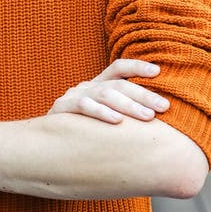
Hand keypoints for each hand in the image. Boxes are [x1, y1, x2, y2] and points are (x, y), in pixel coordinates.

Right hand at [48, 59, 169, 123]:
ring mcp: (74, 96)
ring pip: (105, 94)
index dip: (137, 66)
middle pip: (119, 84)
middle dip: (144, 94)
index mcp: (99, 85)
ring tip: (148, 116)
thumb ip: (122, 113)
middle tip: (165, 106)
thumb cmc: (82, 132)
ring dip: (129, 105)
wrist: (45, 145)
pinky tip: (117, 121)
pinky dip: (102, 113)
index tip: (158, 72)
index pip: (118, 68)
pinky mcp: (62, 109)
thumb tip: (157, 119)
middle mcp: (88, 86)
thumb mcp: (102, 117)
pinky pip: (84, 106)